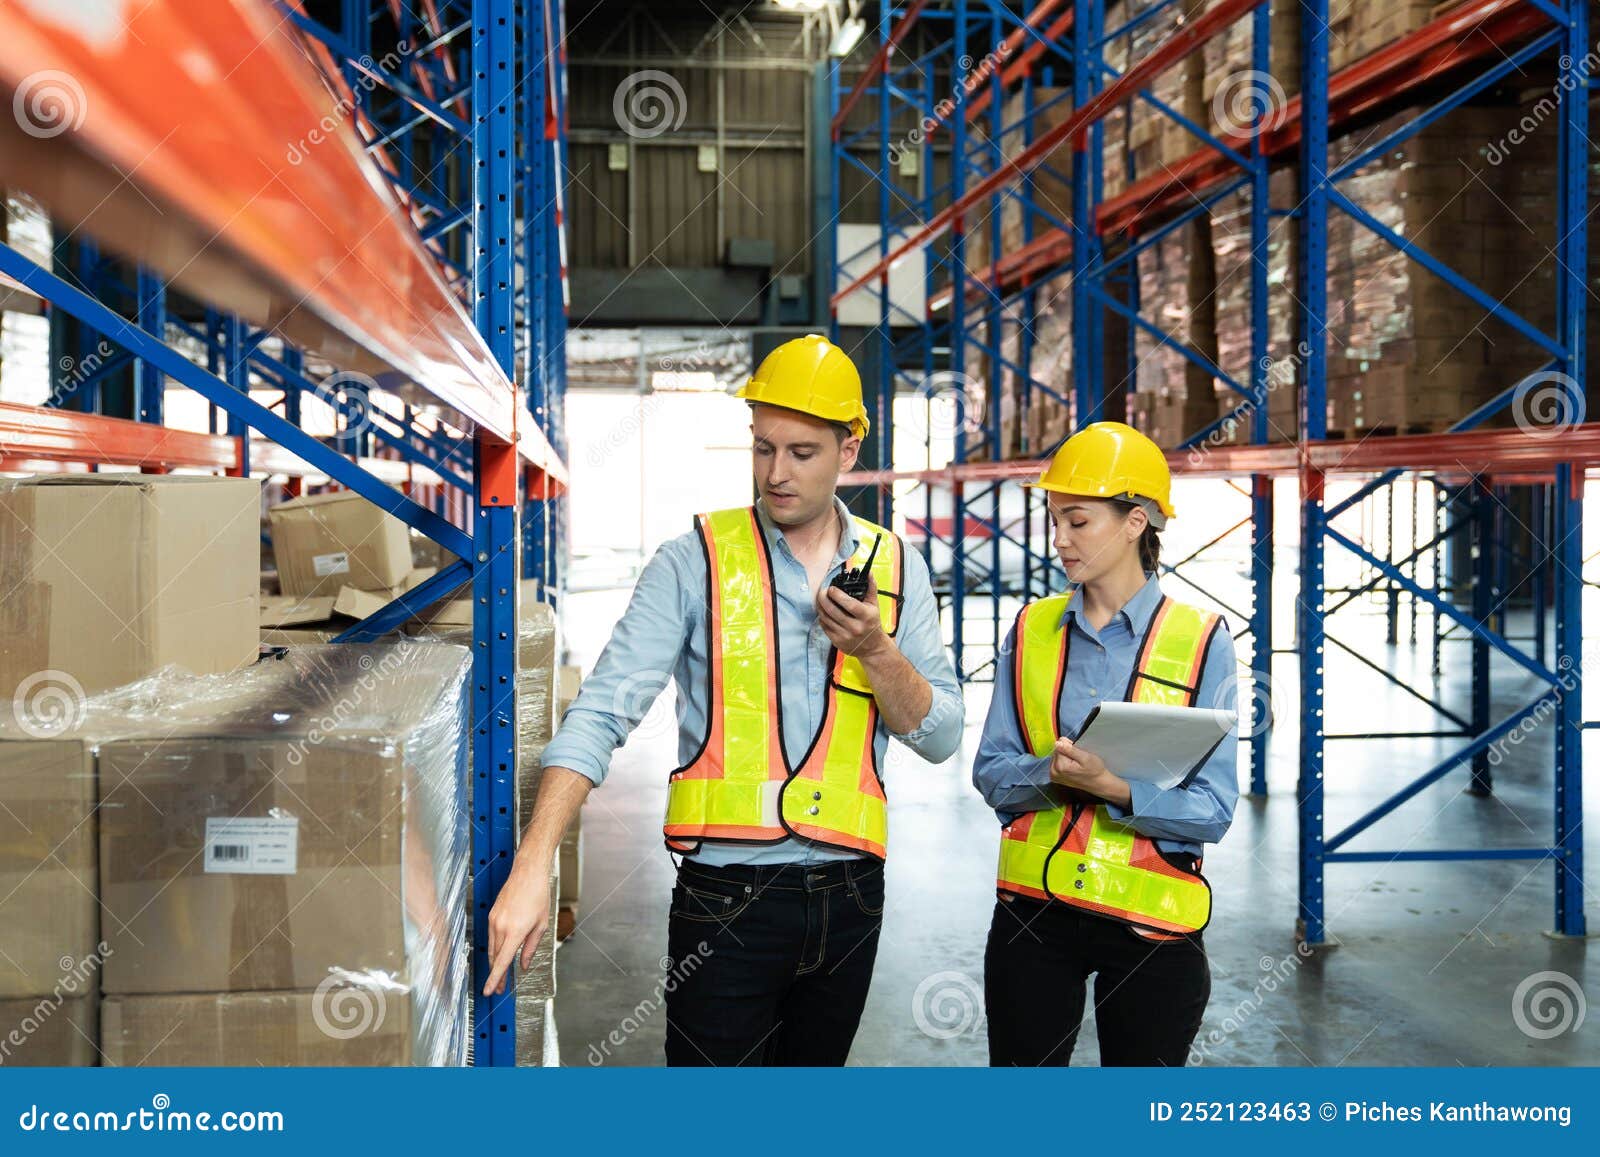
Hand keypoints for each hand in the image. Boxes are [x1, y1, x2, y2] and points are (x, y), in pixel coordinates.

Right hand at [483, 861, 552, 995]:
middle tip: (500, 989)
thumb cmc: (538, 896)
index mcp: (515, 931)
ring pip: (492, 948)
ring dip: (495, 962)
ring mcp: (494, 920)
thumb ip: (530, 948)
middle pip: (495, 957)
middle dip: (497, 974)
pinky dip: (495, 947)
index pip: (502, 961)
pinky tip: (500, 953)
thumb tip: (523, 964)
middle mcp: (501, 927)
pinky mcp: (491, 914)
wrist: (528, 873)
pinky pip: (491, 936)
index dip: (495, 979)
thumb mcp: (540, 925)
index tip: (490, 990)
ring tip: (500, 975)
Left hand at [816, 573, 888, 658]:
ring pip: (826, 619)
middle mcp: (856, 627)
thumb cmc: (873, 623)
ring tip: (820, 600)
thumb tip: (869, 573)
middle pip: (833, 611)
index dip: (837, 594)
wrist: (873, 647)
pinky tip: (823, 612)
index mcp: (866, 616)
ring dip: (820, 607)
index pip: (849, 604)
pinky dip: (822, 618)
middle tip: (822, 591)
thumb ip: (871, 588)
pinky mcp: (838, 642)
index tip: (831, 588)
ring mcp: (845, 636)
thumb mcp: (874, 605)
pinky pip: (825, 627)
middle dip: (824, 599)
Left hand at [1049, 737, 1128, 805]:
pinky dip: (1063, 762)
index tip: (1077, 753)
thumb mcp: (1085, 757)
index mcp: (1060, 766)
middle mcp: (1054, 772)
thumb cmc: (1094, 770)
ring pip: (1056, 757)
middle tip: (1078, 759)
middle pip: (1056, 752)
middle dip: (1066, 752)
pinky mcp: (1055, 777)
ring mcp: (1054, 776)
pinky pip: (1056, 763)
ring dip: (1065, 757)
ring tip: (1076, 764)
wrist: (1097, 783)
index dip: (1069, 746)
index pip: (1058, 746)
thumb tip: (1057, 743)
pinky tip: (1071, 767)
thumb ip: (1070, 749)